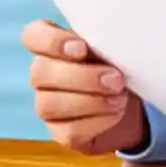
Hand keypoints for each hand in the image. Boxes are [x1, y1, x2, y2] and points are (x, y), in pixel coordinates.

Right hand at [21, 19, 146, 154]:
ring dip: (91, 101)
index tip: (82, 47)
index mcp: (53, 45)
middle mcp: (43, 74)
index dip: (51, 41)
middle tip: (116, 79)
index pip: (32, 35)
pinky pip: (68, 131)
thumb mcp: (116, 46)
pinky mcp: (60, 132)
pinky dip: (97, 122)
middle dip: (83, 77)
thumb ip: (107, 39)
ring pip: (49, 105)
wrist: (132, 100)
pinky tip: (116, 112)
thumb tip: (118, 34)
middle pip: (40, 73)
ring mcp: (47, 105)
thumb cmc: (120, 63)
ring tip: (120, 97)